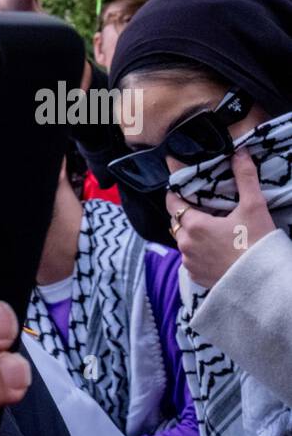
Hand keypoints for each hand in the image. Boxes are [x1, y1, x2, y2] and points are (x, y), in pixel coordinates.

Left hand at [169, 149, 276, 287]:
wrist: (263, 282)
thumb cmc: (258, 243)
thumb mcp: (254, 207)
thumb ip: (245, 178)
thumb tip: (240, 152)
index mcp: (194, 225)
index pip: (173, 204)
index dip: (175, 195)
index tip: (180, 188)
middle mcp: (185, 244)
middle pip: (177, 223)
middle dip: (185, 215)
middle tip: (201, 208)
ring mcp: (188, 262)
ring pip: (183, 242)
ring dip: (191, 235)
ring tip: (210, 230)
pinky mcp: (196, 277)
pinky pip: (190, 260)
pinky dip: (197, 253)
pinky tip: (213, 250)